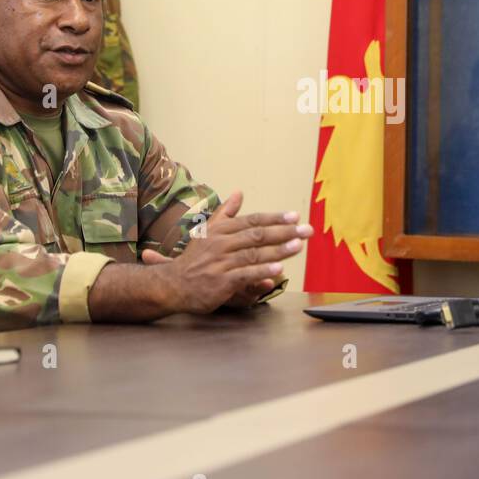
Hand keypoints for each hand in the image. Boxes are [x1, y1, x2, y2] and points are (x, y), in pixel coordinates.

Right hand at [143, 192, 308, 314]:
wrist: (172, 285)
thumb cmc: (194, 259)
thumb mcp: (207, 232)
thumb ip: (225, 214)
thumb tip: (239, 192)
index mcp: (220, 230)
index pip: (252, 221)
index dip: (275, 218)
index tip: (294, 216)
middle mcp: (221, 244)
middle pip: (257, 235)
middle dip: (284, 232)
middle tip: (306, 230)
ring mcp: (220, 263)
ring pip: (254, 254)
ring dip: (278, 250)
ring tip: (298, 245)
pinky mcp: (220, 282)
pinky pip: (245, 274)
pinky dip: (262, 272)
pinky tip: (279, 270)